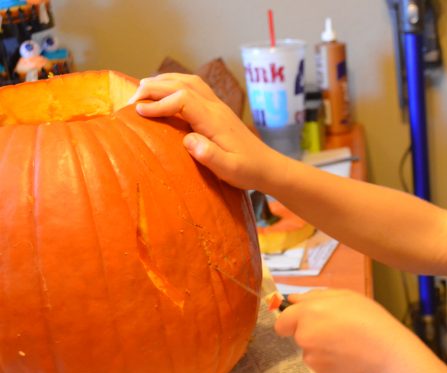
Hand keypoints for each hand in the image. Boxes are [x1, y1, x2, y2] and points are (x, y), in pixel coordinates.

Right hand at [129, 73, 280, 189]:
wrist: (269, 167)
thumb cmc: (248, 171)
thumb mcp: (230, 170)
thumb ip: (210, 156)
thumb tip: (188, 140)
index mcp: (215, 120)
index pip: (182, 99)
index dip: (159, 103)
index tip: (139, 113)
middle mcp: (215, 107)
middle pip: (181, 84)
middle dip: (153, 88)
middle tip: (131, 101)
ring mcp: (217, 106)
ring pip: (188, 80)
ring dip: (163, 81)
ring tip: (141, 92)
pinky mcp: (216, 109)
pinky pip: (193, 87)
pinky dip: (173, 84)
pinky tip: (162, 94)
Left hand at [275, 289, 417, 372]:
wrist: (385, 352)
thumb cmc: (369, 319)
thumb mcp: (345, 296)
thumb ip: (314, 296)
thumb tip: (292, 299)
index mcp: (307, 313)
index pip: (282, 322)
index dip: (292, 322)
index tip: (304, 322)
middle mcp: (304, 336)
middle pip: (299, 336)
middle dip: (312, 334)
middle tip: (337, 332)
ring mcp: (311, 358)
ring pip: (311, 352)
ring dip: (323, 350)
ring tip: (348, 346)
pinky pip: (321, 367)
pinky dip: (331, 364)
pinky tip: (349, 359)